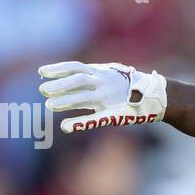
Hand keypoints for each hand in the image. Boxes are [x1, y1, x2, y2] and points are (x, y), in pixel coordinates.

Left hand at [38, 62, 167, 133]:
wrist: (154, 97)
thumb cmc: (130, 85)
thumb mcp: (111, 73)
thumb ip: (92, 74)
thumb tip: (71, 74)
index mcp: (101, 72)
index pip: (74, 67)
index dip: (57, 69)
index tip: (41, 73)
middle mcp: (103, 83)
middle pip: (77, 81)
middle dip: (59, 85)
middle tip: (42, 90)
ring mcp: (108, 98)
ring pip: (83, 98)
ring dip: (65, 102)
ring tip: (49, 106)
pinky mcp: (113, 114)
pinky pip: (94, 118)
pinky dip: (79, 123)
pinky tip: (65, 126)